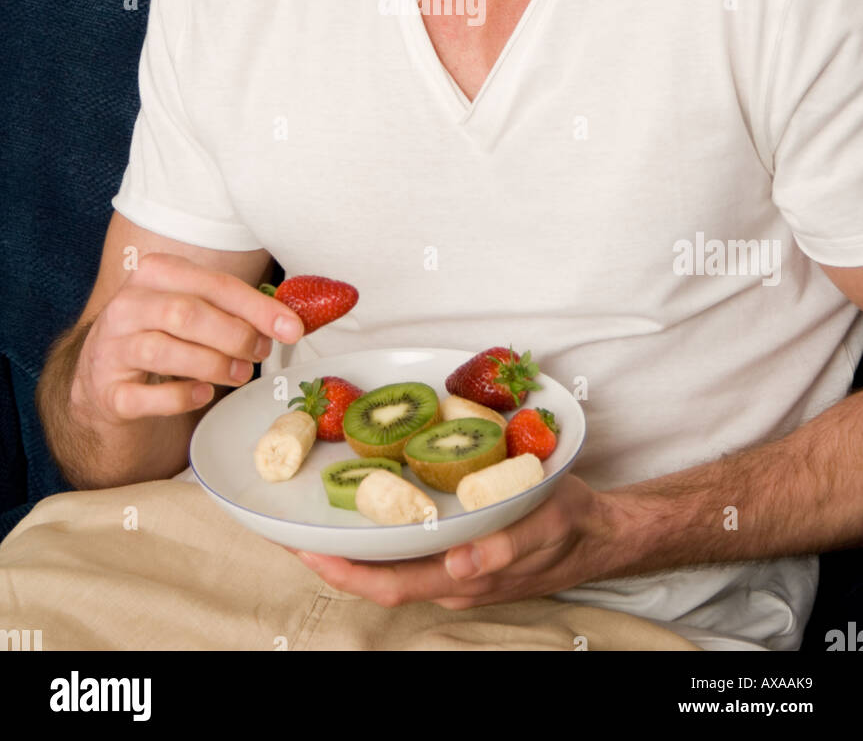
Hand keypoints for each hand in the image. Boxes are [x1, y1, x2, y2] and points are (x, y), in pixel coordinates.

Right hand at [71, 252, 303, 424]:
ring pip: (164, 350)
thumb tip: (285, 322)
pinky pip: (142, 396)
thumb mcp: (190, 309)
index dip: (257, 308)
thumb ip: (231, 309)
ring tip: (240, 374)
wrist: (103, 377)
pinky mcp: (105, 391)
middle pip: (186, 313)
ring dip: (213, 365)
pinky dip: (178, 397)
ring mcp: (111, 349)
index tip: (291, 328)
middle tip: (261, 353)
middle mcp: (127, 306)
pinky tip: (201, 394)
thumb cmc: (162, 335)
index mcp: (154, 274)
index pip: (213, 285)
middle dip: (235, 335)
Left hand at [285, 472, 612, 608]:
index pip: (391, 583)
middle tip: (290, 529)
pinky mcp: (462, 552)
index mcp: (466, 576)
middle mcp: (453, 579)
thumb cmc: (574, 523)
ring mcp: (456, 569)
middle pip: (379, 579)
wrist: (603, 534)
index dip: (345, 570)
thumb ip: (509, 546)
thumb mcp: (548, 523)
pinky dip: (382, 534)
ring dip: (353, 548)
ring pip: (392, 566)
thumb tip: (461, 565)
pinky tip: (368, 506)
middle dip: (332, 559)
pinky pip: (411, 551)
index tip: (306, 547)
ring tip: (317, 514)